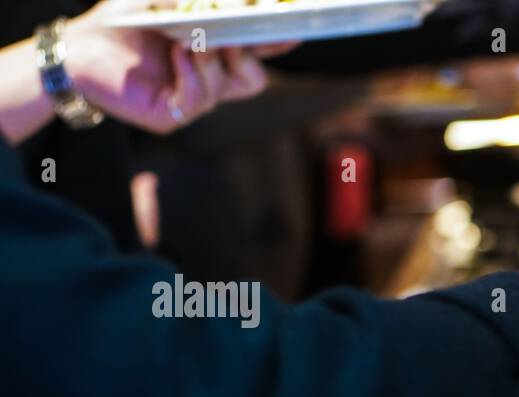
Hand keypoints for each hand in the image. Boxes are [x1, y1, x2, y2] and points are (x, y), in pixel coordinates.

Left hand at [63, 0, 269, 134]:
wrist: (79, 46)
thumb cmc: (122, 20)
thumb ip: (192, 0)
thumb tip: (224, 2)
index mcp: (213, 52)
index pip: (256, 51)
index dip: (277, 41)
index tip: (291, 27)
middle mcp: (209, 79)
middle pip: (254, 78)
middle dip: (251, 55)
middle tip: (234, 33)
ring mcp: (194, 100)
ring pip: (230, 87)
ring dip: (215, 59)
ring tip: (191, 39)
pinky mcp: (173, 115)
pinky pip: (200, 99)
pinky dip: (193, 73)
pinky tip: (177, 54)